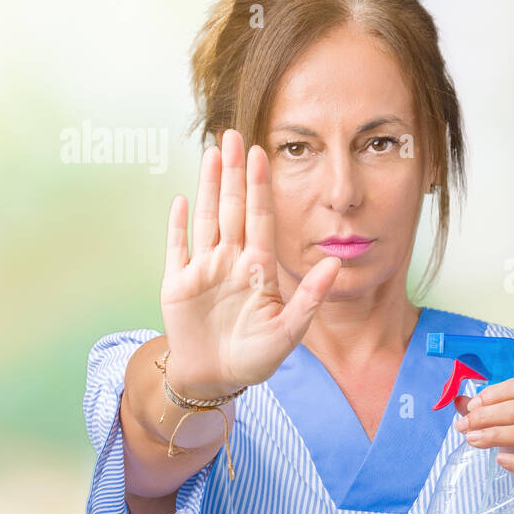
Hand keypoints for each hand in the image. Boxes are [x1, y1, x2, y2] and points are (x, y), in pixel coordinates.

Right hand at [160, 129, 341, 398]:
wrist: (216, 379)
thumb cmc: (256, 357)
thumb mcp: (289, 331)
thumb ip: (311, 297)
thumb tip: (336, 264)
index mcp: (259, 268)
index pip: (261, 218)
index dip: (260, 187)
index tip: (262, 155)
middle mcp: (231, 261)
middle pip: (232, 208)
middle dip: (233, 172)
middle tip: (232, 135)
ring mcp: (203, 269)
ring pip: (206, 219)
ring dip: (207, 186)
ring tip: (211, 153)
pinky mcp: (177, 284)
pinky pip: (177, 248)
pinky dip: (178, 226)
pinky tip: (180, 200)